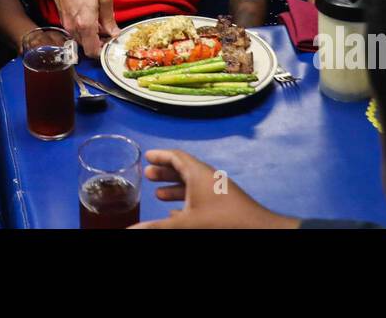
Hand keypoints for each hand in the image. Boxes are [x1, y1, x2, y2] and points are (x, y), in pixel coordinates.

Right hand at [46, 0, 117, 55]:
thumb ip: (109, 18)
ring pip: (80, 40)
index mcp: (86, 24)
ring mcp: (66, 24)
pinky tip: (91, 18)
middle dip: (99, 44)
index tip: (111, 43)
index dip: (103, 51)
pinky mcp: (63, 19)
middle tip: (109, 33)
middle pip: (87, 48)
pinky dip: (84, 30)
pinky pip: (75, 32)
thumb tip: (114, 32)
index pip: (93, 52)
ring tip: (101, 25)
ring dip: (91, 37)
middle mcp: (74, 28)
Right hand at [131, 149, 299, 228]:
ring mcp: (217, 189)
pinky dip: (185, 200)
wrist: (255, 228)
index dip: (161, 155)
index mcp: (198, 173)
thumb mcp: (185, 223)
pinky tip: (176, 213)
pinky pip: (199, 195)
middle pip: (183, 169)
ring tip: (158, 195)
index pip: (177, 156)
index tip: (148, 156)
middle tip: (148, 175)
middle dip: (165, 172)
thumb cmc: (221, 219)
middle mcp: (208, 177)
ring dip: (174, 188)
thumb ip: (157, 226)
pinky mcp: (223, 201)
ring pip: (191, 184)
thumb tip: (130, 229)